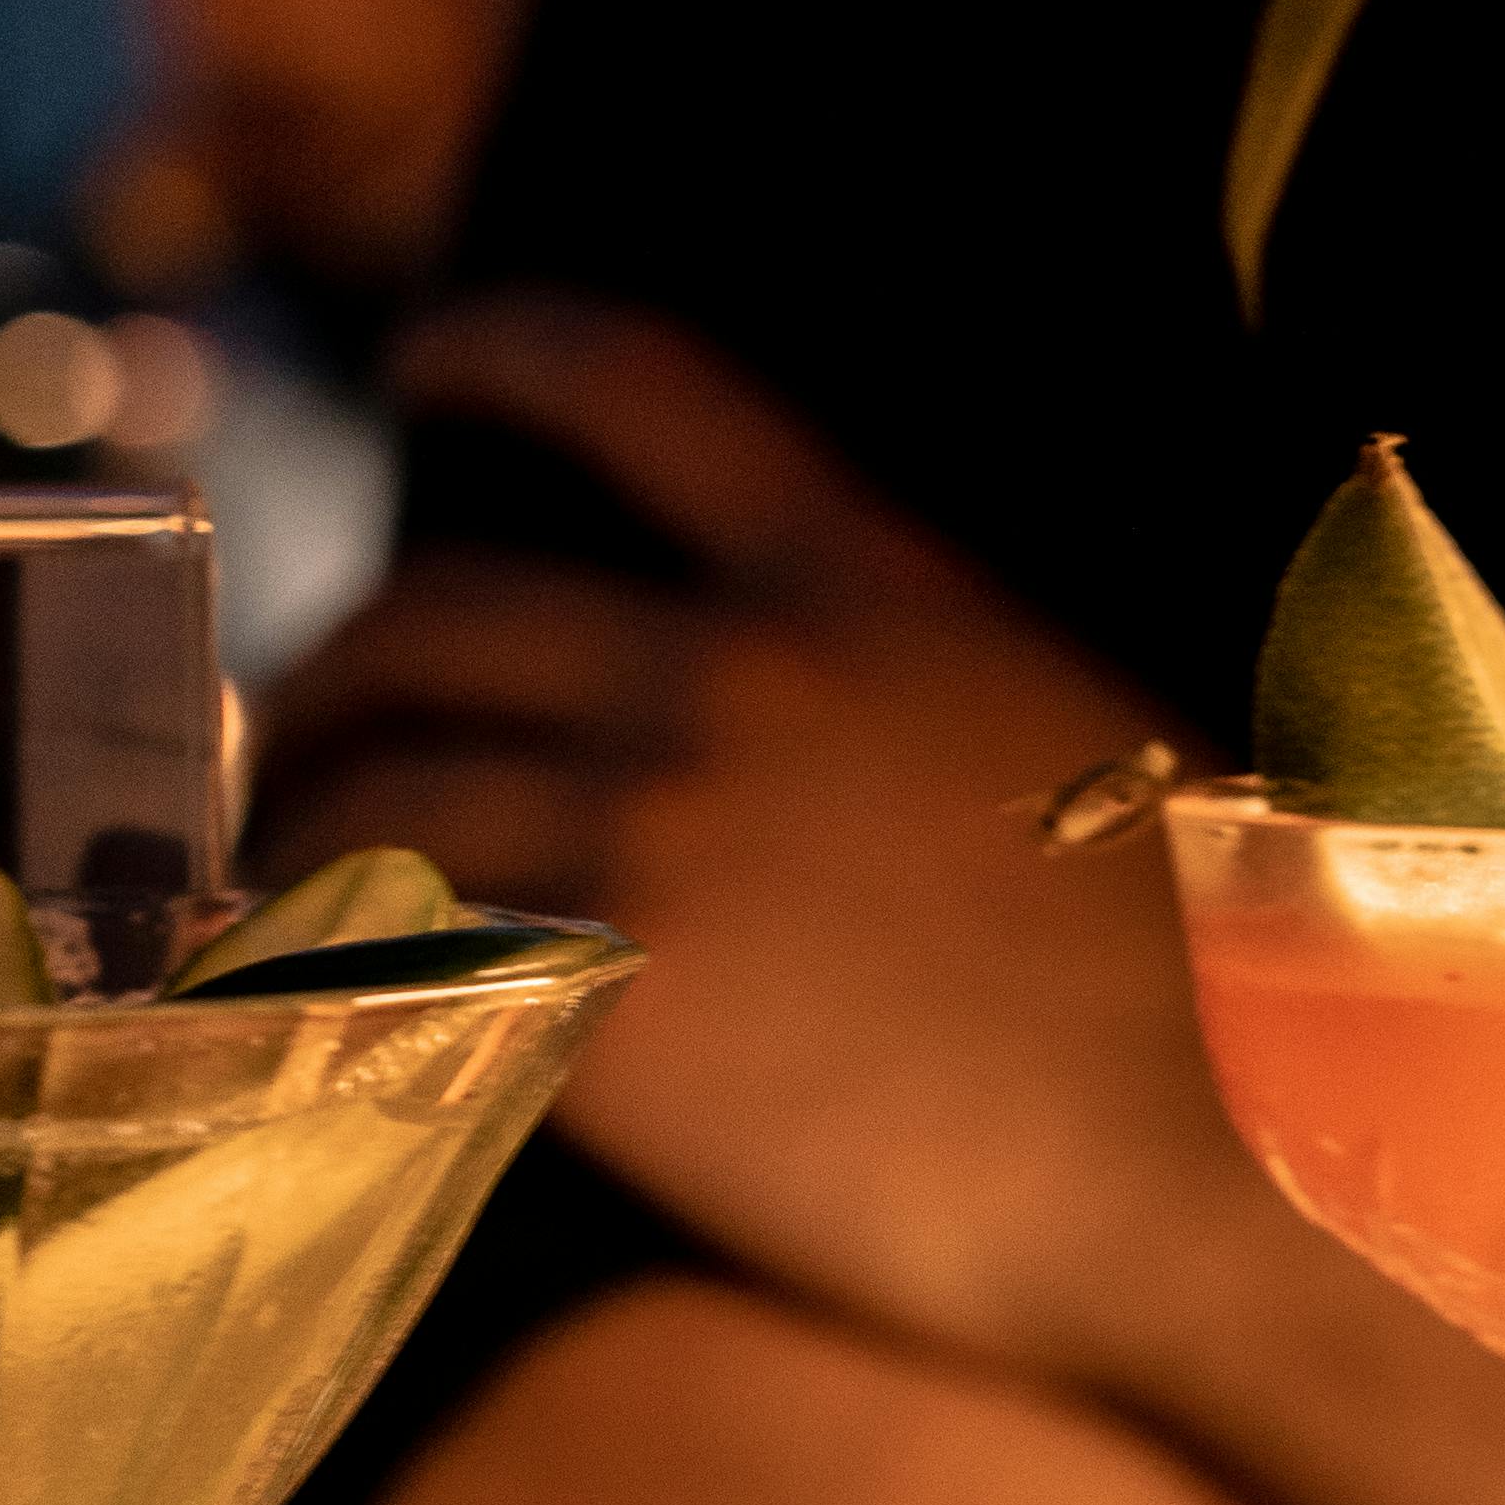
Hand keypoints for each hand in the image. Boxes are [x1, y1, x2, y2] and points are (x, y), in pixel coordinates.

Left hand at [249, 295, 1239, 1392]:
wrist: (1235, 1151)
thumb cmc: (1211, 980)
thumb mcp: (1072, 740)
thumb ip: (915, 701)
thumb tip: (834, 747)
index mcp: (864, 583)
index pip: (637, 388)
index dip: (501, 354)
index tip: (420, 361)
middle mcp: (732, 679)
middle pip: (435, 615)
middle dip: (332, 670)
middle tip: (300, 736)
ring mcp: (656, 835)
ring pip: (380, 787)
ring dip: (296, 829)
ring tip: (269, 894)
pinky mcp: (608, 1004)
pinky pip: (397, 958)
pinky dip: (318, 971)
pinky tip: (298, 1010)